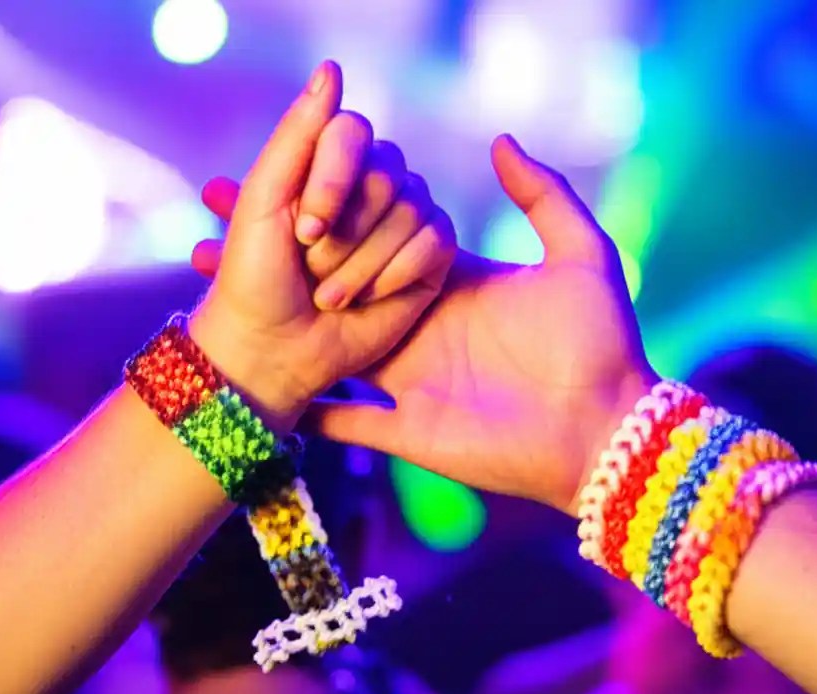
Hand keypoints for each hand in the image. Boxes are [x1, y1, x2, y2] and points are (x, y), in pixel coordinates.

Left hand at [189, 62, 455, 432]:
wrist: (273, 350)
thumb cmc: (254, 278)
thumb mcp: (263, 201)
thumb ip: (296, 135)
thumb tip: (333, 69)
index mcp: (325, 163)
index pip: (352, 133)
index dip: (332, 181)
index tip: (303, 230)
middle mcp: (370, 185)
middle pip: (388, 175)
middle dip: (345, 233)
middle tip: (311, 266)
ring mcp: (403, 221)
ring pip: (412, 212)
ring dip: (363, 265)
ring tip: (330, 296)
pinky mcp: (429, 261)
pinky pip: (436, 244)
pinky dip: (395, 277)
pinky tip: (366, 300)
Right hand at [194, 135, 655, 513]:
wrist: (606, 428)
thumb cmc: (599, 341)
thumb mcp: (582, 255)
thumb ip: (541, 196)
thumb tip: (498, 140)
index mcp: (449, 278)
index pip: (376, 234)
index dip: (329, 210)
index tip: (278, 180)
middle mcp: (419, 323)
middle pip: (334, 282)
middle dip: (279, 259)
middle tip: (210, 230)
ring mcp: (409, 378)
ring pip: (326, 343)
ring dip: (275, 321)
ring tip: (217, 294)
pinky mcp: (407, 429)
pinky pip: (345, 417)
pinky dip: (306, 405)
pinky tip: (255, 382)